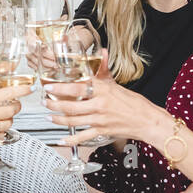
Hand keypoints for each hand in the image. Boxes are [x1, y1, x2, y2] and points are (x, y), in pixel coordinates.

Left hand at [42, 66, 163, 146]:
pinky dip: (71, 139)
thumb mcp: (117, 84)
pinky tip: (62, 139)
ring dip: (58, 119)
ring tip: (48, 117)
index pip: (78, 87)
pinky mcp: (102, 131)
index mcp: (103, 90)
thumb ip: (104, 70)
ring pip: (74, 120)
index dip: (61, 88)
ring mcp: (100, 119)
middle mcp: (100, 104)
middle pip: (71, 105)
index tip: (49, 86)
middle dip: (54, 104)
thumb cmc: (134, 103)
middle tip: (45, 102)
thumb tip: (102, 53)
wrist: (147, 120)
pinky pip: (83, 136)